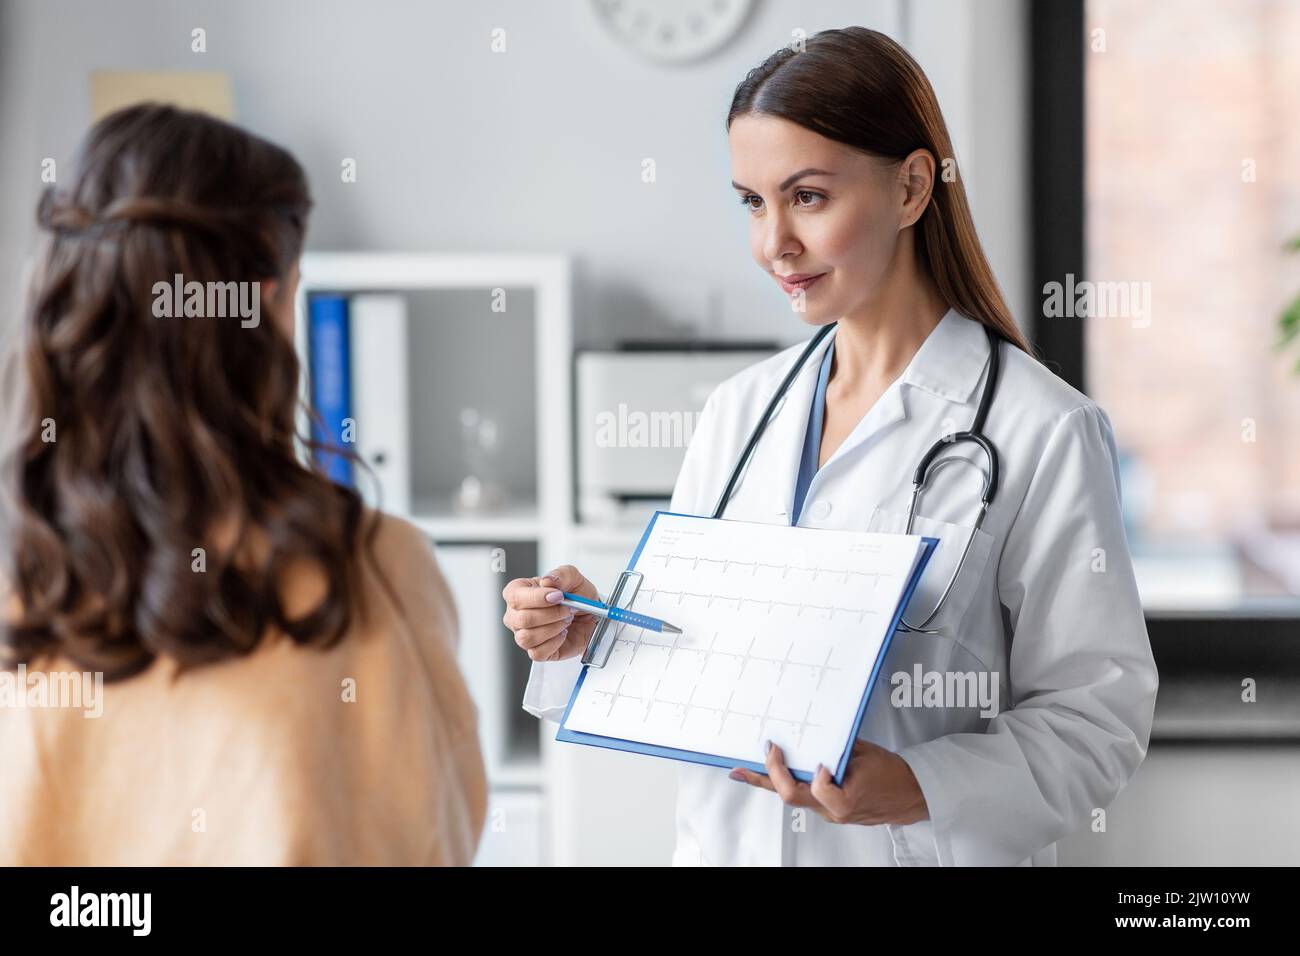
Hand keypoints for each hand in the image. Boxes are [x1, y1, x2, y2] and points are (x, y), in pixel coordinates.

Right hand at [502, 564, 600, 661]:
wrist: (591, 615)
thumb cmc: (576, 595)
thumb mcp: (573, 577)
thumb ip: (561, 575)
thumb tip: (548, 580)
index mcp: (518, 593)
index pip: (515, 597)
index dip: (536, 598)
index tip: (558, 596)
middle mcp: (516, 615)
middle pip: (523, 619)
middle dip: (552, 614)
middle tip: (568, 608)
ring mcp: (524, 634)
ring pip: (527, 637)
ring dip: (553, 628)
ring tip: (565, 620)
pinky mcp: (536, 651)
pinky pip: (537, 652)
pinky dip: (554, 643)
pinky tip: (562, 633)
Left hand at [728, 739, 928, 826]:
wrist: (910, 795)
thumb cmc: (891, 774)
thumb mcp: (867, 753)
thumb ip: (839, 747)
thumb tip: (814, 732)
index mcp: (846, 799)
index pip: (820, 789)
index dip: (817, 776)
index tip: (819, 762)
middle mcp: (832, 810)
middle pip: (792, 796)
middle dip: (769, 775)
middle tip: (764, 752)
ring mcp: (827, 813)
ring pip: (791, 798)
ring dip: (767, 782)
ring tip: (744, 771)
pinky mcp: (826, 810)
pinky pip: (801, 797)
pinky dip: (785, 783)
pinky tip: (769, 773)